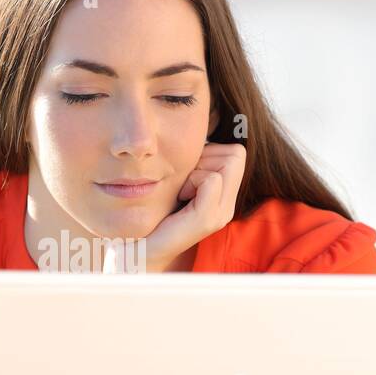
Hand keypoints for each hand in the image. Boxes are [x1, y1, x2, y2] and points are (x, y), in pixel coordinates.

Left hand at [139, 142, 245, 272]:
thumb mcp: (178, 180)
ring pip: (226, 163)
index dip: (210, 152)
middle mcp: (228, 205)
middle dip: (205, 158)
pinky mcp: (207, 219)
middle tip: (183, 181)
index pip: (236, 151)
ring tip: (181, 190)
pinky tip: (179, 197)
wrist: (139, 248)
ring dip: (197, 169)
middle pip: (235, 153)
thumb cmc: (154, 211)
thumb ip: (194, 160)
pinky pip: (212, 179)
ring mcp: (221, 214)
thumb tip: (203, 126)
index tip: (187, 172)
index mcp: (224, 195)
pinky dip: (192, 181)